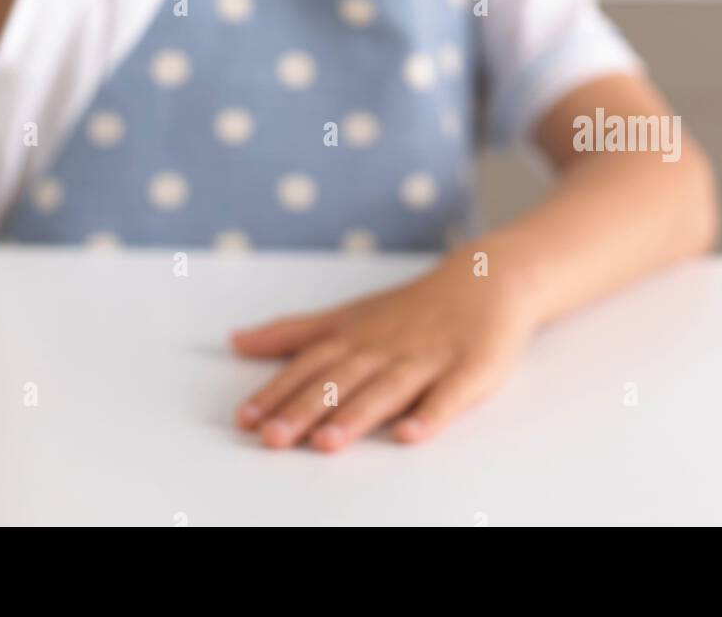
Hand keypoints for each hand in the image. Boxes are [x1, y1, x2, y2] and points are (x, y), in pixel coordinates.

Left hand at [230, 251, 537, 451]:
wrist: (486, 278)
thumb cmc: (409, 309)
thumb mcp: (347, 316)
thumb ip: (293, 333)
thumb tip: (235, 342)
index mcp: (356, 338)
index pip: (310, 366)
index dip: (277, 392)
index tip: (245, 419)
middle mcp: (386, 347)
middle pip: (342, 381)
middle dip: (306, 410)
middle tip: (273, 438)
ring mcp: (428, 359)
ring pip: (387, 389)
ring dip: (356, 415)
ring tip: (327, 442)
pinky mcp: (470, 370)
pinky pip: (449, 397)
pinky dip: (430, 416)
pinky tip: (408, 436)